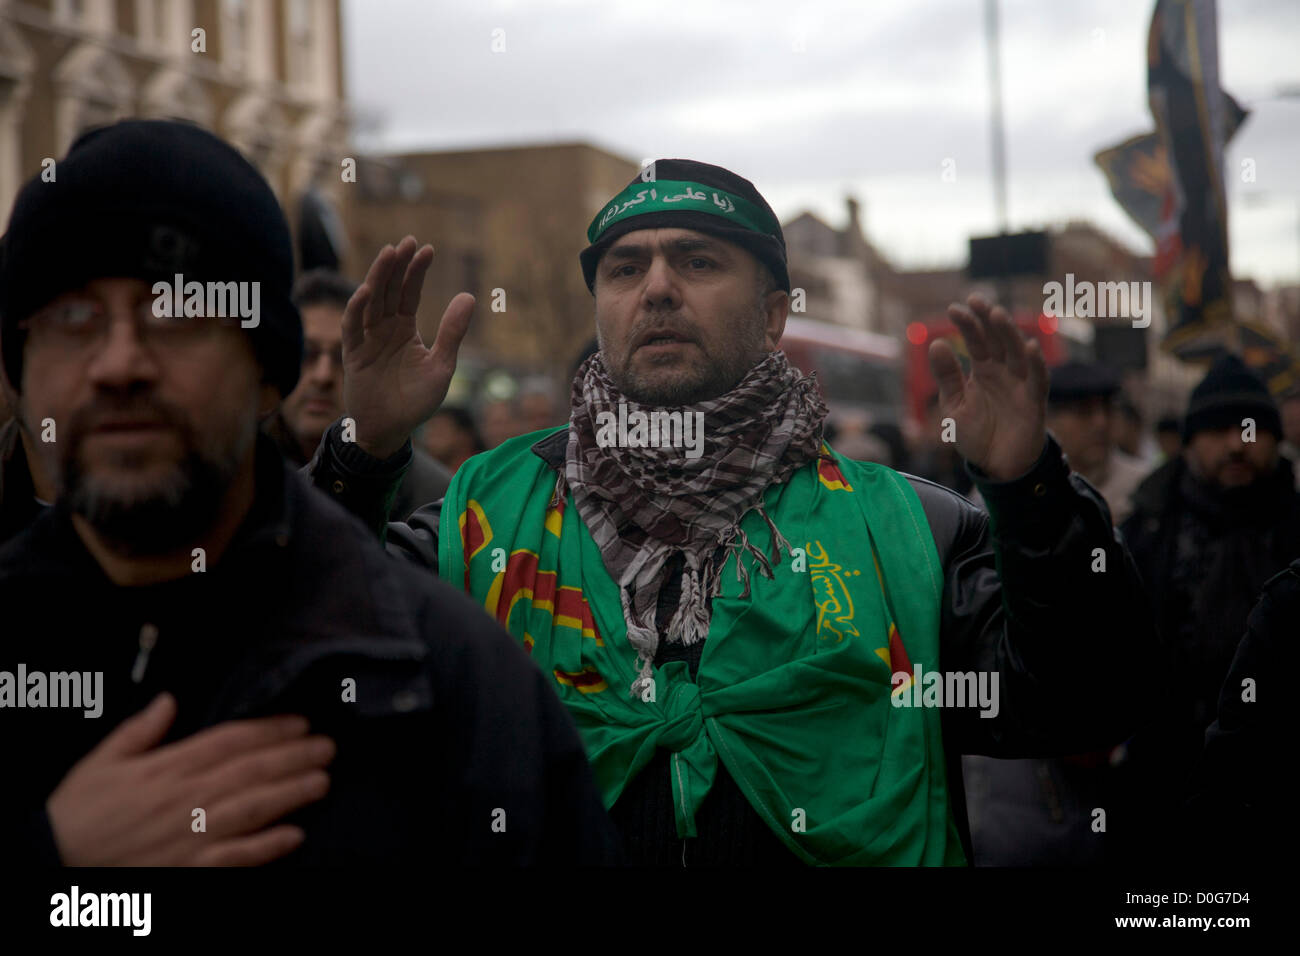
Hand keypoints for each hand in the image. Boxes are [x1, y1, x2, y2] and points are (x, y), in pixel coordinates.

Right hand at [46, 693, 334, 865]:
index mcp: (167, 768)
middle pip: (251, 771)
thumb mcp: (102, 761)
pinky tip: (296, 836)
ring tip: (323, 781)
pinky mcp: (190, 869)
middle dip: (294, 757)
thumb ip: (140, 730)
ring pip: (253, 809)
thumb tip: (169, 700)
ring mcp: (190, 834)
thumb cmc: (77, 813)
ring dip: (292, 794)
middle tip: (328, 747)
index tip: (300, 722)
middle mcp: (186, 798)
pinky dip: (267, 848)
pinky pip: (236, 857)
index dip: (269, 730)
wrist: (51, 862)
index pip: (230, 742)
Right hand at [342, 236, 475, 458]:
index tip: (427, 249)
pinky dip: (358, 309)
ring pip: (371, 301)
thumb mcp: (442, 365)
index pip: (409, 292)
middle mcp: (384, 329)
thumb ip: (452, 332)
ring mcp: (367, 339)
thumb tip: (469, 295)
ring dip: (378, 277)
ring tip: (389, 254)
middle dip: (397, 265)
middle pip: (389, 290)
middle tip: (408, 241)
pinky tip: (367, 291)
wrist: (390, 430)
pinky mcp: (353, 354)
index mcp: (404, 329)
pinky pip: (353, 327)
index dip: (416, 271)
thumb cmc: (415, 401)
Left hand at [927, 293, 1047, 480]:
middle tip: (977, 300)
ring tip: (998, 315)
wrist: (997, 466)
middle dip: (988, 320)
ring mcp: (1020, 385)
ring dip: (1009, 334)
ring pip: (1017, 353)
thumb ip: (947, 377)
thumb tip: (936, 343)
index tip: (954, 308)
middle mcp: (1003, 372)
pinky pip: (1037, 380)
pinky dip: (1035, 364)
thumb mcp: (953, 406)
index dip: (967, 324)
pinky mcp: (1034, 402)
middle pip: (998, 340)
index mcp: (983, 371)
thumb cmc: (976, 435)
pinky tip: (1029, 347)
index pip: (976, 341)